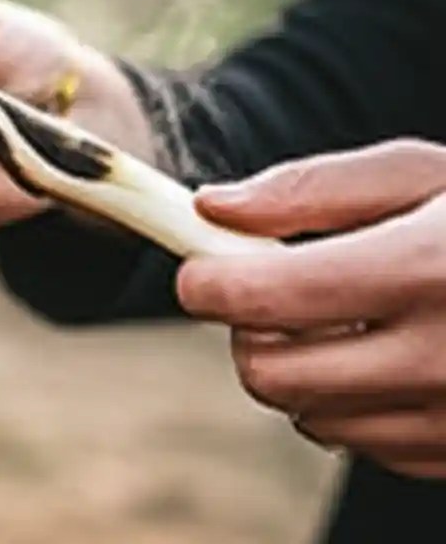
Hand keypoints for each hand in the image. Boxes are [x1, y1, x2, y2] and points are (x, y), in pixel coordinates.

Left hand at [178, 139, 445, 477]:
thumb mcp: (424, 177)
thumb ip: (310, 190)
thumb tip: (210, 207)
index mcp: (422, 269)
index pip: (264, 297)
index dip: (207, 282)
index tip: (200, 271)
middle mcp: (441, 356)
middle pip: (268, 373)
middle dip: (249, 331)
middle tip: (275, 294)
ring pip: (306, 416)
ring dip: (300, 371)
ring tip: (347, 321)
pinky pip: (362, 444)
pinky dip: (351, 404)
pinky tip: (391, 359)